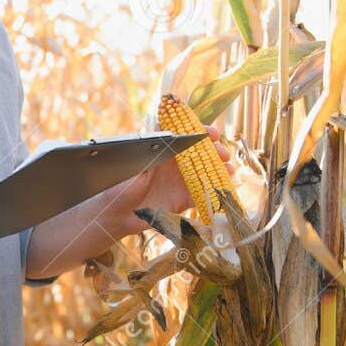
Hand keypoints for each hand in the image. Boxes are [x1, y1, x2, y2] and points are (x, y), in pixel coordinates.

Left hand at [111, 125, 235, 227]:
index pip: (186, 135)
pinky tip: (225, 188)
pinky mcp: (183, 200)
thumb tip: (171, 137)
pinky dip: (216, 191)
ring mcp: (180, 181)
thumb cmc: (120, 184)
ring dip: (219, 169)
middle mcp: (175, 163)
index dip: (201, 132)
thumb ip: (154, 151)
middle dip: (215, 151)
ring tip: (229, 170)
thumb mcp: (135, 164)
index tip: (213, 133)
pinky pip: (203, 194)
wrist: (116, 213)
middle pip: (201, 152)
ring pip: (206, 171)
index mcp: (164, 150)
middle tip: (223, 154)